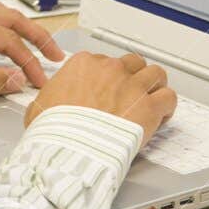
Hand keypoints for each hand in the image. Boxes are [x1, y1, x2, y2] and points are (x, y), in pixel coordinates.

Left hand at [0, 0, 62, 100]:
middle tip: (55, 54)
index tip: (39, 78)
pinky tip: (10, 36)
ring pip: (0, 13)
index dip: (28, 61)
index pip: (9, 41)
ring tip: (38, 45)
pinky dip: (5, 26)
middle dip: (36, 36)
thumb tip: (16, 80)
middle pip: (11, 18)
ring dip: (22, 28)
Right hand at [24, 51, 176, 141]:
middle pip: (131, 63)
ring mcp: (131, 86)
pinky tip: (161, 115)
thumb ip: (50, 96)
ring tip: (151, 100)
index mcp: (83, 64)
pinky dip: (167, 106)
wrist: (69, 147)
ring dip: (154, 86)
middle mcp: (110, 69)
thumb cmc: (54, 129)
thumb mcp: (40, 105)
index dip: (107, 78)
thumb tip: (46, 102)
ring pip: (155, 74)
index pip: (103, 61)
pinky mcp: (148, 106)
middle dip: (132, 77)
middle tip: (130, 95)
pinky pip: (168, 97)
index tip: (107, 91)